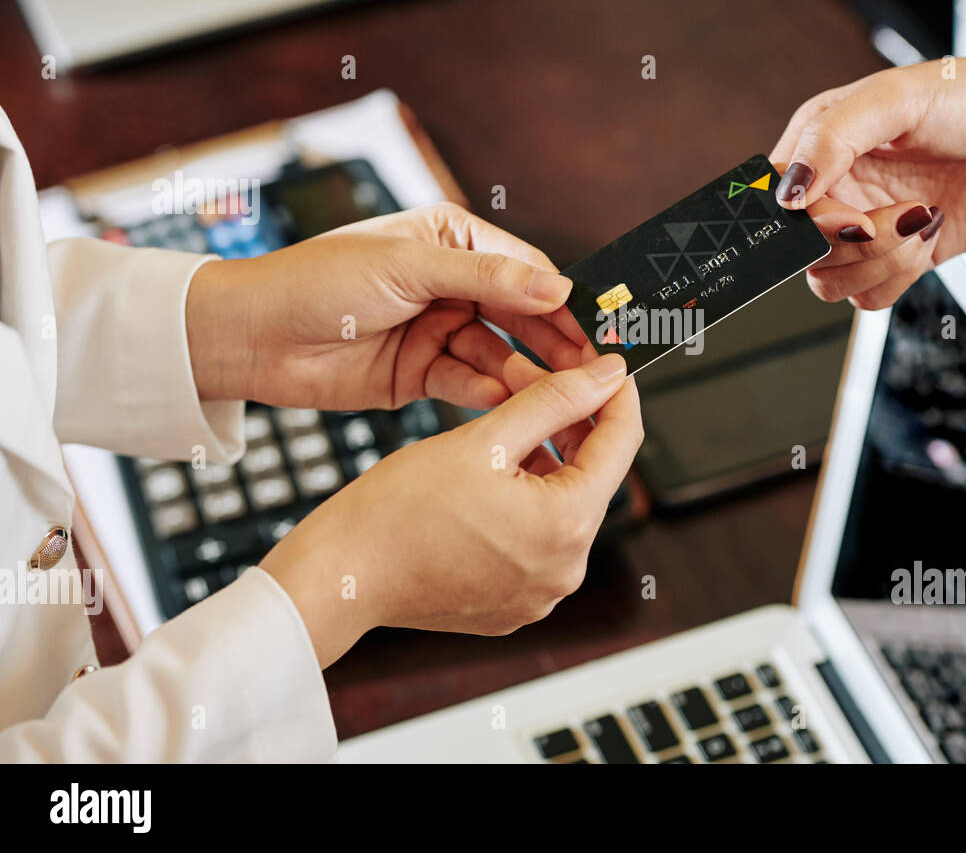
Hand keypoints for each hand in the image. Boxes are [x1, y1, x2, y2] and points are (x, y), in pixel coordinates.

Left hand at [186, 203, 591, 409]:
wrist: (252, 337)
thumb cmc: (316, 281)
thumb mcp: (409, 267)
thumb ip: (487, 277)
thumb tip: (556, 285)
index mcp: (452, 240)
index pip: (526, 268)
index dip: (562, 297)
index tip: (597, 325)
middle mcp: (452, 284)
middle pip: (522, 316)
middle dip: (555, 344)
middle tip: (592, 372)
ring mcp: (438, 329)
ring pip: (501, 355)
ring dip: (527, 376)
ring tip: (557, 398)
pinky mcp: (422, 373)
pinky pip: (470, 384)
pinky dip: (491, 396)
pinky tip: (512, 406)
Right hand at [259, 352, 642, 666]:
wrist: (341, 576)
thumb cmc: (396, 514)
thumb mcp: (484, 438)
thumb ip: (552, 400)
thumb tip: (604, 375)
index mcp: (566, 527)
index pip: (622, 442)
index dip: (616, 393)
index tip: (605, 364)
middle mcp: (565, 570)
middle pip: (593, 476)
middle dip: (572, 425)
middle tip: (542, 382)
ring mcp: (541, 593)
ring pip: (564, 507)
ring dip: (546, 463)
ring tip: (506, 427)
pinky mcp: (516, 603)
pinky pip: (539, 541)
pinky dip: (527, 503)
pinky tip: (495, 475)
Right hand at [771, 55, 965, 308]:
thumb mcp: (898, 97)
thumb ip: (832, 137)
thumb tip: (787, 191)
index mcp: (821, 140)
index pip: (777, 199)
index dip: (805, 220)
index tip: (851, 216)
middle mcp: (837, 186)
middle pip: (801, 250)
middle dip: (855, 242)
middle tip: (904, 213)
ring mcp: (867, 225)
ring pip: (831, 281)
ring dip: (881, 261)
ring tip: (922, 218)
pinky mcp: (899, 256)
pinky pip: (869, 296)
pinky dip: (899, 277)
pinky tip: (930, 235)